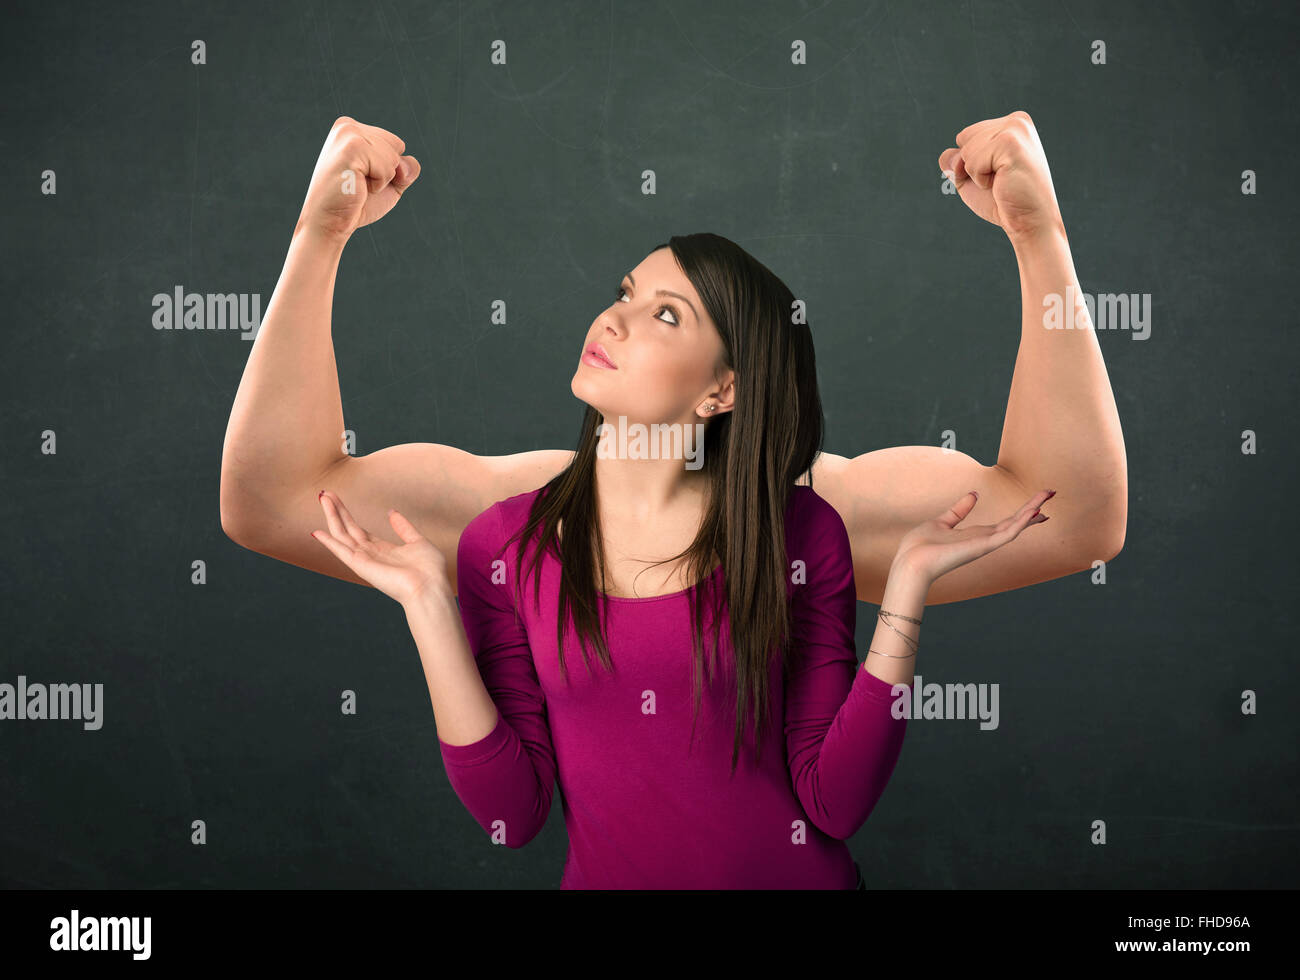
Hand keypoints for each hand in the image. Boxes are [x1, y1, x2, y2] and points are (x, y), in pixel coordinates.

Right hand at [297, 116, 420, 242]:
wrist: (330, 222)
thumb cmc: (356, 203)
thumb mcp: (389, 182)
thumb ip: (406, 169)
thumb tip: (405, 165)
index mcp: (352, 129)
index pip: (396, 143)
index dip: (389, 168)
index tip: (363, 177)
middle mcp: (348, 126)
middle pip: (398, 146)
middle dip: (387, 172)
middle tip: (360, 183)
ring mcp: (348, 135)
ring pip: (394, 157)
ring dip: (382, 179)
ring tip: (357, 184)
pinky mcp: (351, 148)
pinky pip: (387, 168)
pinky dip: (378, 184)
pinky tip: (357, 187)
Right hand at [309, 490, 449, 606]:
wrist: (429, 588)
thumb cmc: (429, 570)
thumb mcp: (417, 541)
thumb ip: (403, 527)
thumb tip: (391, 512)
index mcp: (382, 550)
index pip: (359, 530)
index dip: (347, 514)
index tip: (337, 499)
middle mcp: (370, 554)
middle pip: (347, 529)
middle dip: (336, 511)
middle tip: (325, 493)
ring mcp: (364, 560)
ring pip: (342, 534)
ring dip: (331, 516)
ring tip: (322, 497)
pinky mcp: (361, 565)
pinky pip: (341, 551)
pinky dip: (328, 542)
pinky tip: (316, 532)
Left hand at [890, 489, 1054, 585]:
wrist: (910, 563)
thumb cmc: (920, 547)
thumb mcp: (942, 521)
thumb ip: (959, 510)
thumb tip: (974, 494)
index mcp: (975, 535)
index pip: (1005, 522)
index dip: (1022, 512)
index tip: (1038, 505)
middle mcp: (984, 540)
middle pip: (1015, 522)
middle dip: (1034, 507)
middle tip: (1051, 492)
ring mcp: (985, 544)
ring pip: (1015, 525)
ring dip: (1032, 509)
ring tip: (1048, 495)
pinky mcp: (982, 547)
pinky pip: (1006, 534)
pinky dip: (1021, 523)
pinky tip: (1033, 511)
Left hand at [937, 110, 1062, 242]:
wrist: (1028, 221)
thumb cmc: (1004, 201)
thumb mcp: (972, 178)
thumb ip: (955, 163)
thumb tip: (946, 154)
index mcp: (1011, 124)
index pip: (965, 135)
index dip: (970, 162)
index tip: (996, 174)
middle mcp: (1016, 121)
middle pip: (963, 138)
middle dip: (971, 166)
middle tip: (999, 180)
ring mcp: (1015, 130)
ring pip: (966, 151)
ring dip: (977, 174)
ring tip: (1002, 181)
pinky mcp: (1011, 143)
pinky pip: (972, 162)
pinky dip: (980, 179)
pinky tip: (1003, 183)